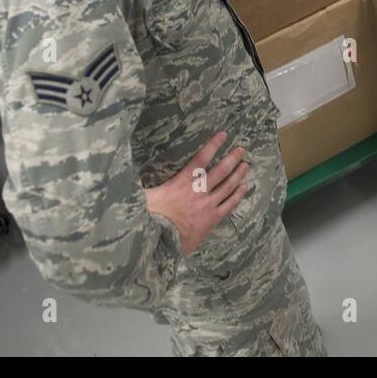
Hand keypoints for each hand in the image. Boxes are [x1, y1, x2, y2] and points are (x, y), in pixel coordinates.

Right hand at [144, 131, 248, 257]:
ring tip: (246, 165)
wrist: (160, 243)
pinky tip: (244, 188)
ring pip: (228, 186)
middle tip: (242, 149)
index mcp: (181, 182)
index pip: (201, 158)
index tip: (223, 134)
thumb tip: (130, 171)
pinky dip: (238, 195)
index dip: (213, 145)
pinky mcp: (213, 219)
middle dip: (232, 158)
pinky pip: (230, 205)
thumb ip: (145, 184)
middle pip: (221, 170)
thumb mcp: (144, 196)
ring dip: (239, 174)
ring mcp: (208, 205)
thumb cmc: (149, 219)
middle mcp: (198, 191)